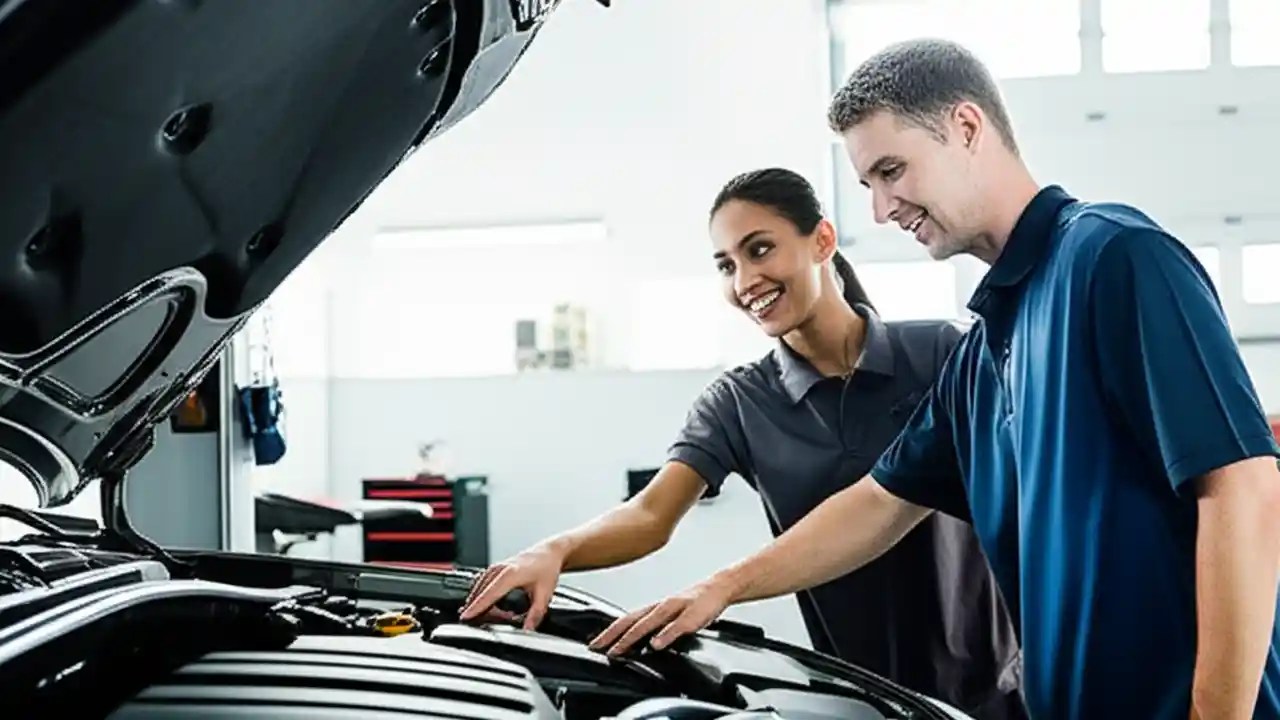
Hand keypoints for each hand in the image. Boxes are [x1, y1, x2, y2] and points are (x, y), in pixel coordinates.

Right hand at [459, 543, 565, 629]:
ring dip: (481, 605)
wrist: (548, 554)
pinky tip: (490, 607)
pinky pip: (481, 585)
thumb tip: (528, 630)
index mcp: (510, 574)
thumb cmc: (547, 569)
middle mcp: (498, 569)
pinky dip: (482, 598)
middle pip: (480, 594)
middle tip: (497, 621)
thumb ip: (535, 615)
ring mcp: (494, 568)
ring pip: (478, 590)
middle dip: (482, 611)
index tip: (465, 618)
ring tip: (497, 616)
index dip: (476, 607)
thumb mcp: (545, 595)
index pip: (488, 594)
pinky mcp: (493, 569)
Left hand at [588, 578, 734, 656]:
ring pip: (649, 622)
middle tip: (596, 647)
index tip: (593, 644)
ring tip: (618, 649)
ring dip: (632, 636)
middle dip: (612, 635)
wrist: (719, 588)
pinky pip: (677, 626)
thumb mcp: (671, 615)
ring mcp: (675, 609)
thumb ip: (655, 627)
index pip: (625, 620)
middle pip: (631, 620)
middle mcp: (660, 606)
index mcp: (653, 608)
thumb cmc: (693, 603)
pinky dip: (665, 635)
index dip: (608, 632)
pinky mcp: (692, 615)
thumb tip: (638, 643)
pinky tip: (656, 644)